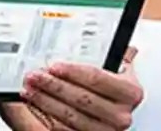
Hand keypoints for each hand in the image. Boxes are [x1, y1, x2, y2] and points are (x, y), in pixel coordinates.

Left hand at [20, 48, 142, 130]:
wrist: (111, 118)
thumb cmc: (112, 92)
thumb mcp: (118, 71)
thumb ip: (114, 55)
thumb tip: (116, 39)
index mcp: (130, 92)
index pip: (97, 78)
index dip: (73, 71)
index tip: (54, 66)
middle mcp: (120, 114)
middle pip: (80, 97)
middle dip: (53, 85)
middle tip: (35, 76)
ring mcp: (106, 130)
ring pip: (70, 116)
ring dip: (45, 101)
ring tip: (30, 90)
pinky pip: (63, 130)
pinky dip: (47, 118)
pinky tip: (36, 107)